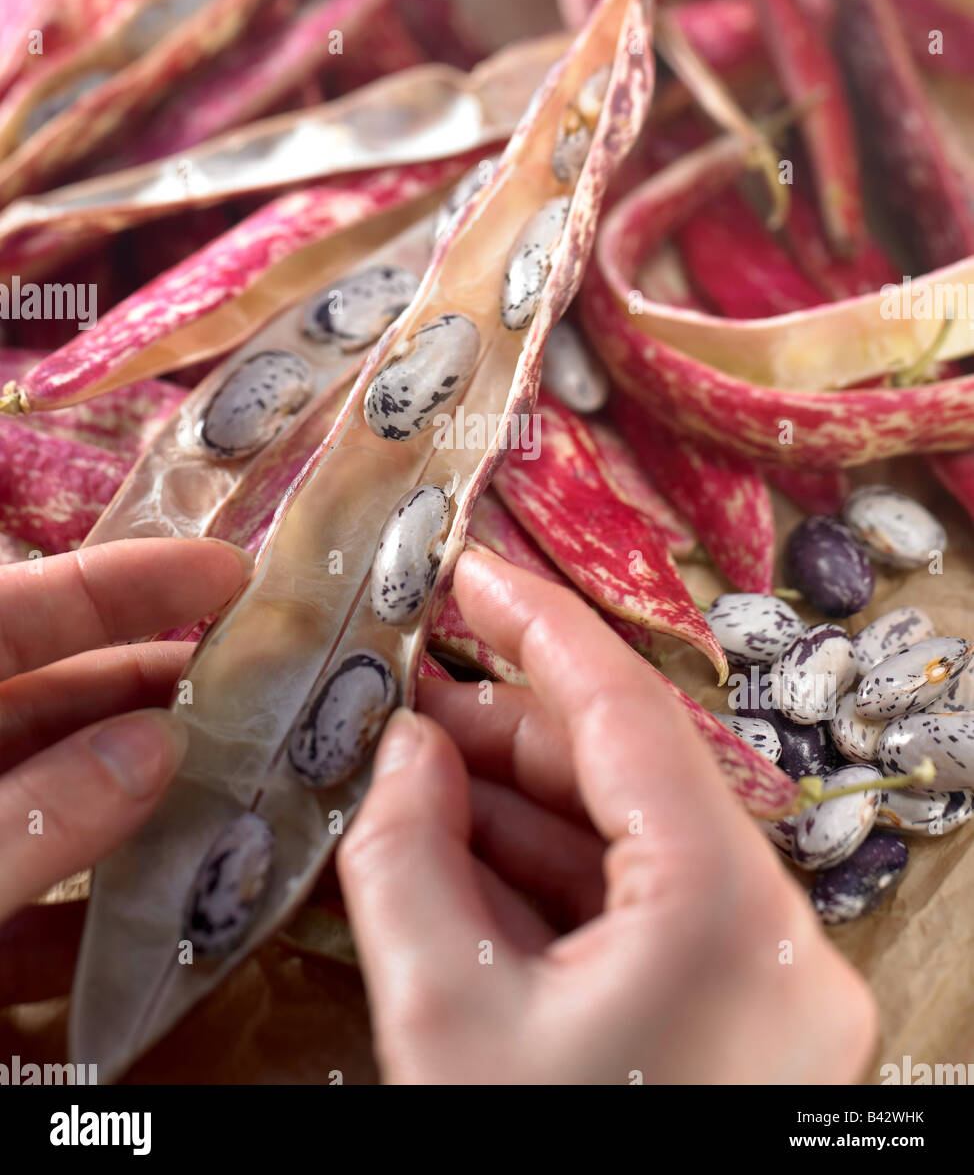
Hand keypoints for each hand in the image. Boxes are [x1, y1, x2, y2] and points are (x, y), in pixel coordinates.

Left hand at [0, 538, 251, 1002]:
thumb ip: (35, 816)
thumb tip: (158, 749)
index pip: (24, 608)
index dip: (128, 582)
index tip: (234, 572)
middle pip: (55, 705)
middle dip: (161, 704)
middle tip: (267, 705)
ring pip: (54, 803)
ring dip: (144, 814)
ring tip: (244, 810)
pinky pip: (27, 901)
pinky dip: (90, 916)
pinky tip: (163, 934)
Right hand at [339, 549, 877, 1084]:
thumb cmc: (539, 1171)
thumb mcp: (446, 1025)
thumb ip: (407, 859)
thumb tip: (398, 746)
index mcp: (728, 914)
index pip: (625, 716)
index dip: (539, 625)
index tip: (473, 567)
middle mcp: (774, 937)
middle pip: (631, 778)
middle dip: (512, 726)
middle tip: (415, 683)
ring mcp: (761, 983)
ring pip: (630, 848)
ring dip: (519, 805)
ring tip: (415, 763)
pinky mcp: (733, 1021)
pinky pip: (637, 916)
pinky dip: (548, 881)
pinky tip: (456, 850)